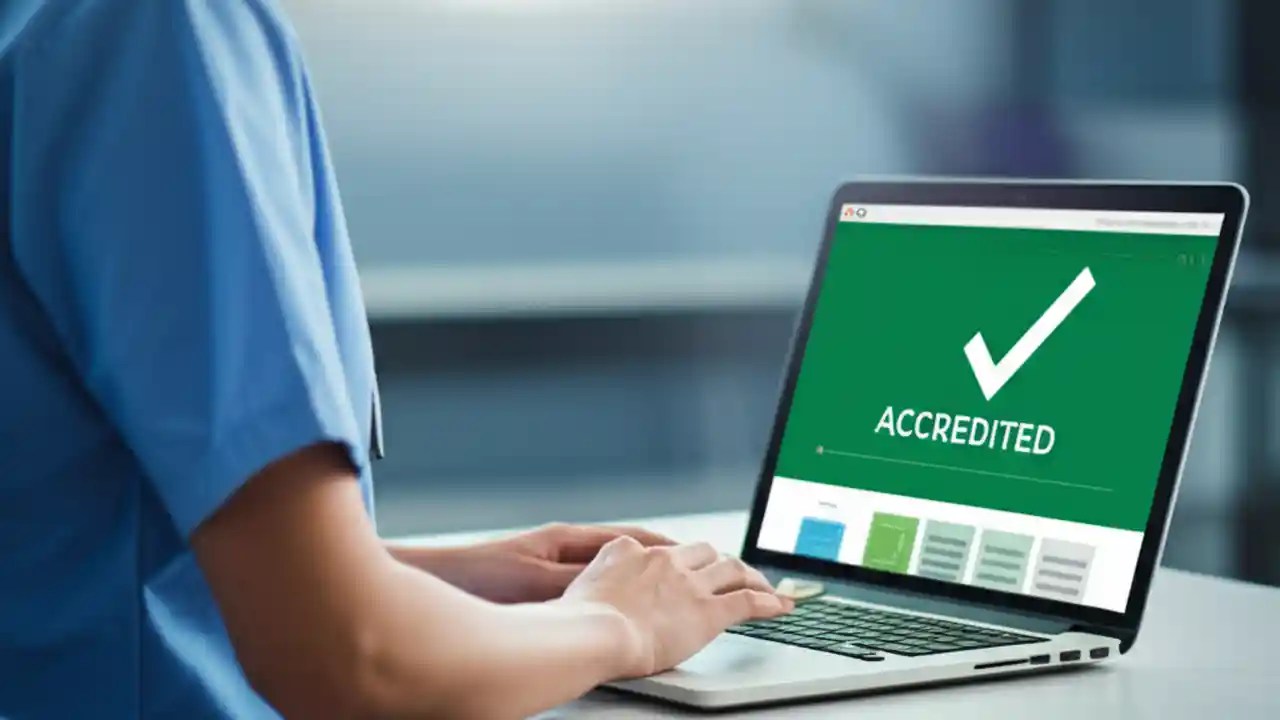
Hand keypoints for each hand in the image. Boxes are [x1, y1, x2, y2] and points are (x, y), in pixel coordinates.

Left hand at [392, 523, 674, 603]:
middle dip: (658, 563)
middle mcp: (562, 549)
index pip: (632, 538)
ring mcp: (550, 567)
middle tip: (692, 574)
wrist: (434, 582)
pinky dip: (609, 597)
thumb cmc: (478, 577)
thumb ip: (579, 583)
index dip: (666, 548)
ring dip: (636, 582)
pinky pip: (587, 590)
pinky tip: (613, 615)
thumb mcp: (537, 581)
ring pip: (608, 573)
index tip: (693, 557)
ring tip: (665, 594)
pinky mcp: (537, 588)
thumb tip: (616, 583)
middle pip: (625, 552)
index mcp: (568, 539)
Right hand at [560, 537, 792, 678]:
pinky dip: (768, 602)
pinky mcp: (708, 610)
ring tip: (764, 587)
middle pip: (703, 552)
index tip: (685, 569)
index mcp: (630, 550)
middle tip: (730, 573)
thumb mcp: (578, 590)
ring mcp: (688, 583)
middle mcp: (664, 560)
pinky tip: (780, 606)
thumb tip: (587, 601)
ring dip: (751, 577)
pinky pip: (747, 600)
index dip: (680, 562)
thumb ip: (594, 587)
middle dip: (719, 562)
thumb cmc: (576, 623)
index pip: (663, 551)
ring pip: (731, 569)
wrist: (593, 633)